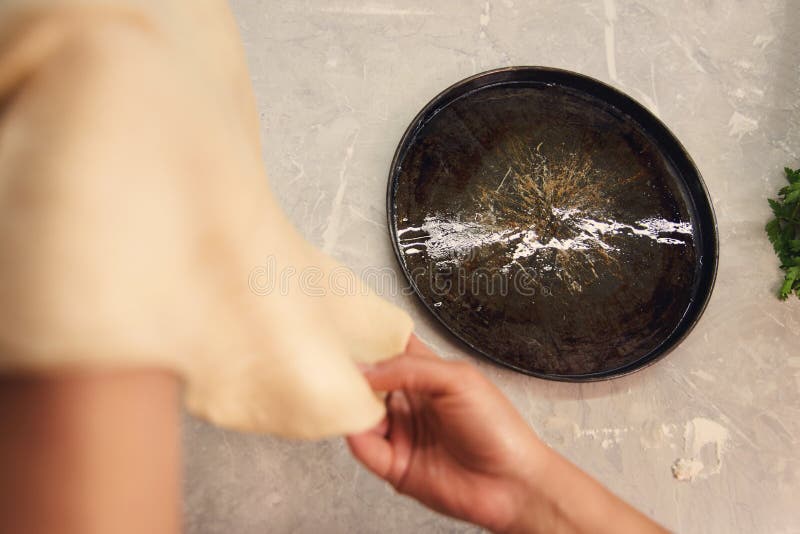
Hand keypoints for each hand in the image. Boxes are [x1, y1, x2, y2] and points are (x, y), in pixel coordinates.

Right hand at [346, 336, 549, 532]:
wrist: (512, 484)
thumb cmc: (499, 429)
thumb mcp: (458, 380)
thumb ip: (410, 369)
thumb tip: (368, 368)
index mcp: (428, 375)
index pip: (391, 349)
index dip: (370, 339)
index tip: (346, 328)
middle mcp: (411, 402)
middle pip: (369, 381)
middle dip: (352, 372)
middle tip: (332, 362)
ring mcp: (402, 433)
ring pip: (362, 414)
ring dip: (351, 405)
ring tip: (343, 395)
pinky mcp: (395, 465)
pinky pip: (366, 449)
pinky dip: (357, 438)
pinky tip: (358, 428)